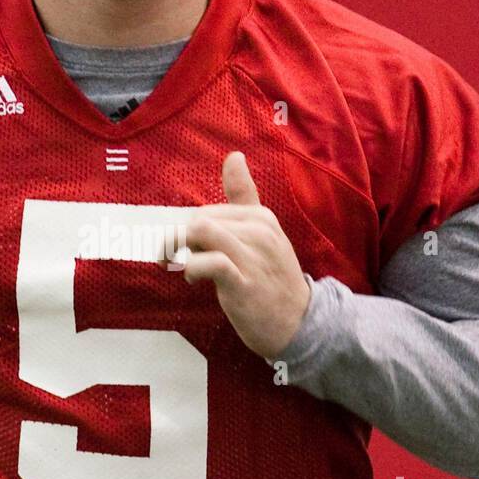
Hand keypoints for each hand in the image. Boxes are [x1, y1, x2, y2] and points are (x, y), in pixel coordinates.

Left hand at [164, 151, 310, 359]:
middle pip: (200, 220)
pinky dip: (192, 268)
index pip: (208, 210)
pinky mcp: (243, 281)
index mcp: (260, 216)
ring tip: (186, 266)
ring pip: (200, 232)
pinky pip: (208, 262)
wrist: (297, 322)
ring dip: (181, 249)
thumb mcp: (262, 235)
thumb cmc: (271, 278)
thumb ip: (244, 197)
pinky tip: (194, 278)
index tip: (183, 247)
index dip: (189, 229)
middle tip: (184, 261)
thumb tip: (234, 156)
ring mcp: (252, 255)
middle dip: (182, 240)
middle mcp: (258, 230)